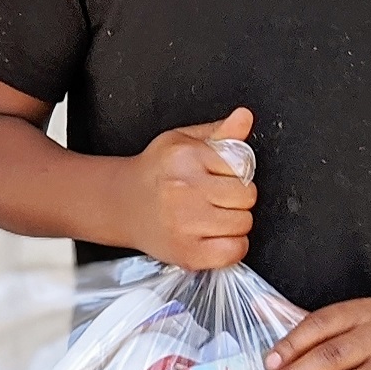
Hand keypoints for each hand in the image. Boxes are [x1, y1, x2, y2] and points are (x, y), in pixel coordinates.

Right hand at [116, 107, 256, 269]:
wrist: (123, 204)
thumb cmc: (156, 172)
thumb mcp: (183, 141)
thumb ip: (219, 132)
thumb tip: (245, 116)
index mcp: (185, 157)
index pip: (243, 166)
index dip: (235, 172)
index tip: (219, 175)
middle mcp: (184, 190)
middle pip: (247, 197)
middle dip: (236, 197)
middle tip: (214, 197)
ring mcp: (185, 224)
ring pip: (244, 224)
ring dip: (234, 222)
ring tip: (210, 215)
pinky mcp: (188, 253)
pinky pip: (235, 251)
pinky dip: (230, 247)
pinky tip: (212, 235)